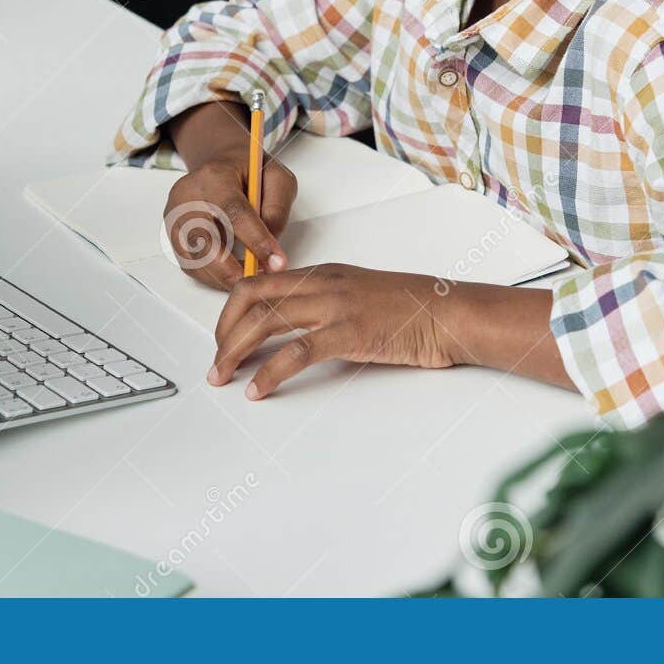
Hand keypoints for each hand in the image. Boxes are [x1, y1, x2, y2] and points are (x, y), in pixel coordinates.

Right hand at [163, 148, 297, 288]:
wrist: (219, 162)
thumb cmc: (248, 171)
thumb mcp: (276, 177)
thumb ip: (277, 208)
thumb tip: (270, 247)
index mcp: (215, 176)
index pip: (234, 211)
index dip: (256, 240)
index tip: (277, 262)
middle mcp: (188, 195)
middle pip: (202, 240)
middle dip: (231, 269)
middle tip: (256, 282)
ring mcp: (175, 216)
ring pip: (194, 258)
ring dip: (223, 277)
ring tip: (249, 278)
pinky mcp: (172, 233)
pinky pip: (190, 265)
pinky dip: (213, 276)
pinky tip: (232, 274)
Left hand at [207, 263, 458, 397]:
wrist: (448, 312)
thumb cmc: (410, 310)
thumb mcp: (358, 296)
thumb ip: (325, 305)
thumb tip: (291, 331)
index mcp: (321, 274)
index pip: (257, 284)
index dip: (230, 312)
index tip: (221, 339)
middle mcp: (321, 284)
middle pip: (251, 299)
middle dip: (223, 332)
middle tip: (216, 363)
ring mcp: (334, 306)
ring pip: (264, 321)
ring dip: (234, 352)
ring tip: (223, 377)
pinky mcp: (348, 332)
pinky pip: (296, 352)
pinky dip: (270, 373)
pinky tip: (259, 390)